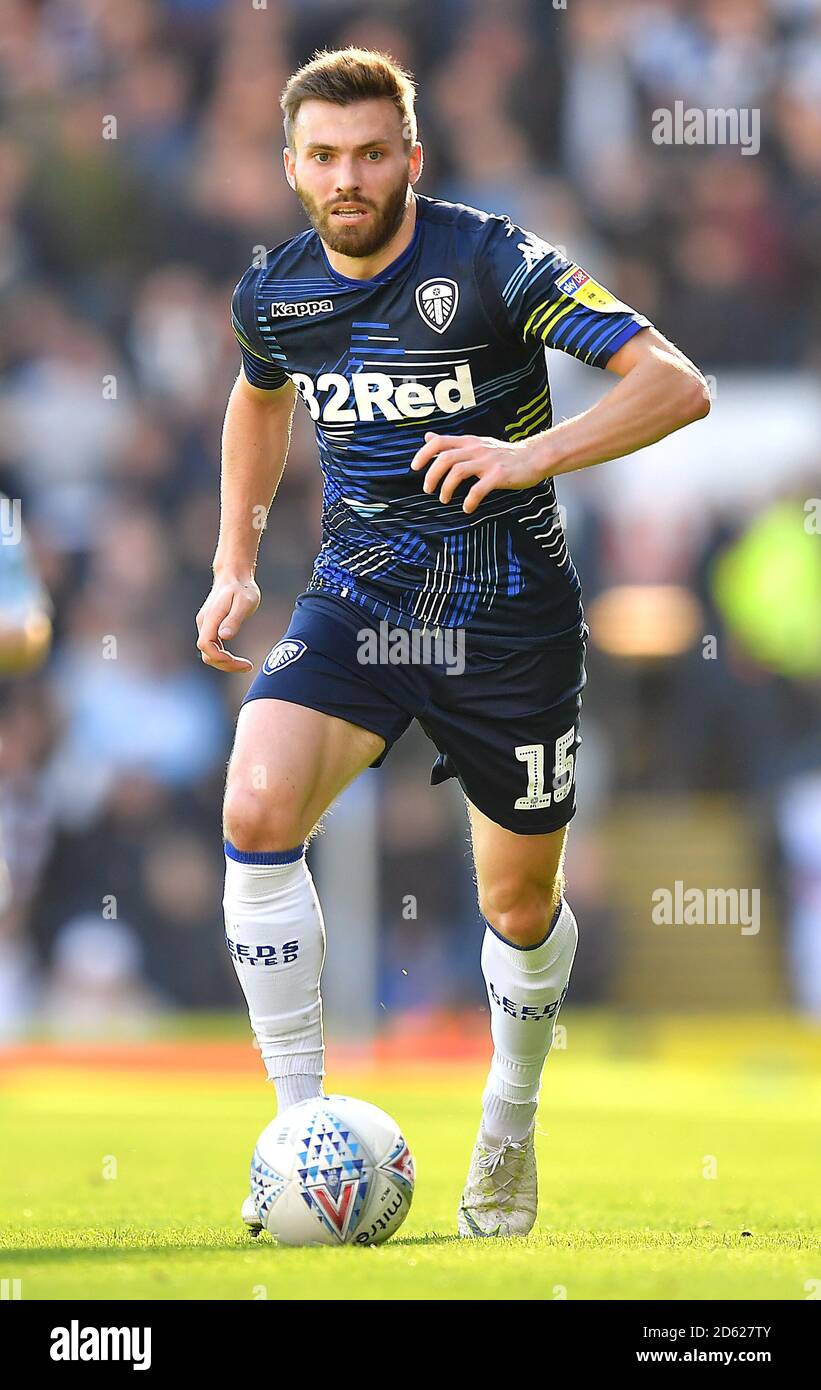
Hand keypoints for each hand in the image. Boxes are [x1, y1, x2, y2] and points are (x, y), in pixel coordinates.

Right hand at [196, 573, 260, 672]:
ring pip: (209, 653)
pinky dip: (223, 656)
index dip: (221, 658)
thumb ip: (234, 619)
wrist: (234, 575)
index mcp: (210, 618)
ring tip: (245, 665)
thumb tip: (224, 636)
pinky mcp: (210, 626)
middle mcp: (204, 623)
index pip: (206, 646)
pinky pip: (213, 648)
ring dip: (224, 663)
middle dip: (225, 664)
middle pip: (207, 654)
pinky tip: (238, 659)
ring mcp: (205, 625)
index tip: (242, 662)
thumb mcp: (244, 602)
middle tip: (247, 667)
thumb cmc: (242, 588)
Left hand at [410, 432, 548, 513]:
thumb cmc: (504, 454)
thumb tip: (428, 437)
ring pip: (457, 472)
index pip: (440, 441)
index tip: (414, 468)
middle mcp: (476, 449)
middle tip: (428, 490)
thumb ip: (452, 443)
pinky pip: (478, 489)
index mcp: (469, 442)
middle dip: (431, 476)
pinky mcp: (499, 476)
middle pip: (445, 458)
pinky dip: (469, 501)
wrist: (535, 457)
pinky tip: (467, 508)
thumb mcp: (476, 443)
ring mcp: (488, 462)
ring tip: (444, 500)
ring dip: (446, 488)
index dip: (423, 454)